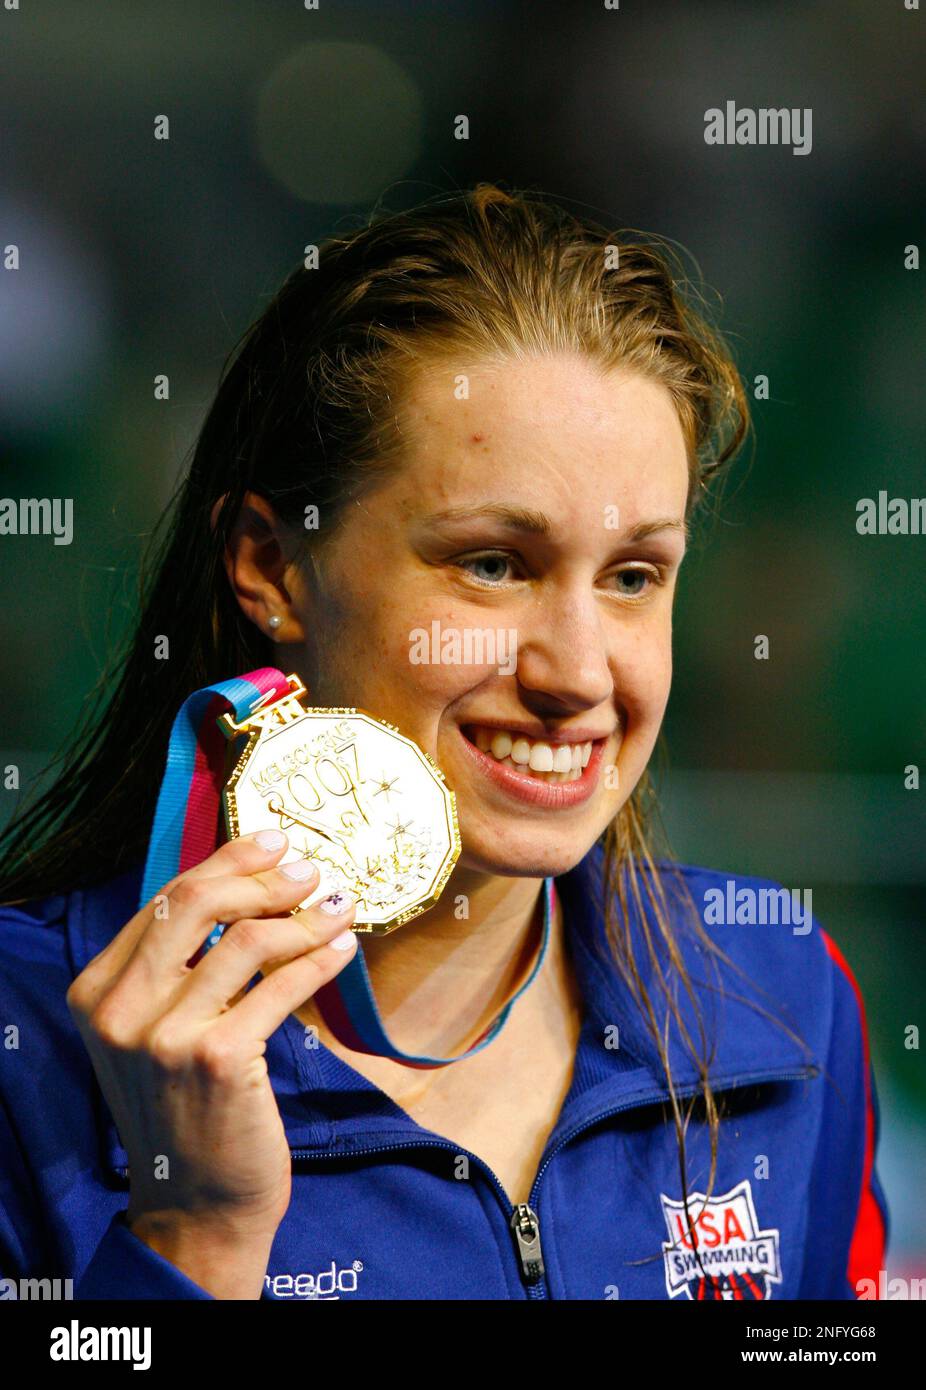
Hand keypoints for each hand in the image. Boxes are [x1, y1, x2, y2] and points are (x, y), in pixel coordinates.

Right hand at [66, 831, 357, 1296]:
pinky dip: (319, 960)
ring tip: (338, 909)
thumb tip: (250, 884)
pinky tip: (342, 951)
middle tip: (310, 870)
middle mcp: (119, 1009)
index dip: (227, 863)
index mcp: (97, 990)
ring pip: (246, 939)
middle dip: (263, 877)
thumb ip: (181, 965)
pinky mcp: (217, 1059)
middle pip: (199, 903)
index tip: (273, 843)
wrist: (196, 1202)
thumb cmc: (187, 1107)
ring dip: (304, 917)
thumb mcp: (158, 1031)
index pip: (168, 899)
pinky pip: (281, 986)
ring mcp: (165, 1036)